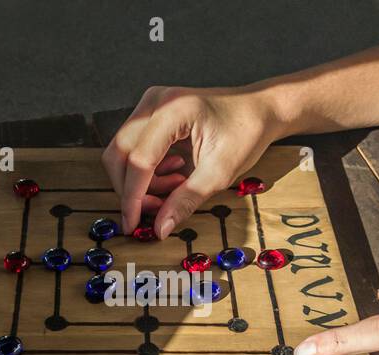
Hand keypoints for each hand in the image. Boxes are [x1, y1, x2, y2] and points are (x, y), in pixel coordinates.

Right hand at [103, 85, 287, 238]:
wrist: (259, 110)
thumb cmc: (246, 133)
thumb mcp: (219, 173)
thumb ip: (186, 200)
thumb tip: (159, 229)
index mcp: (174, 110)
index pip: (139, 159)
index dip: (132, 197)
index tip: (132, 225)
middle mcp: (156, 101)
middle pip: (119, 152)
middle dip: (132, 189)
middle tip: (156, 210)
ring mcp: (152, 104)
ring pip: (123, 151)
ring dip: (140, 181)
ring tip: (176, 187)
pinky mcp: (152, 112)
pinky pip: (134, 146)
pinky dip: (147, 170)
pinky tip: (175, 174)